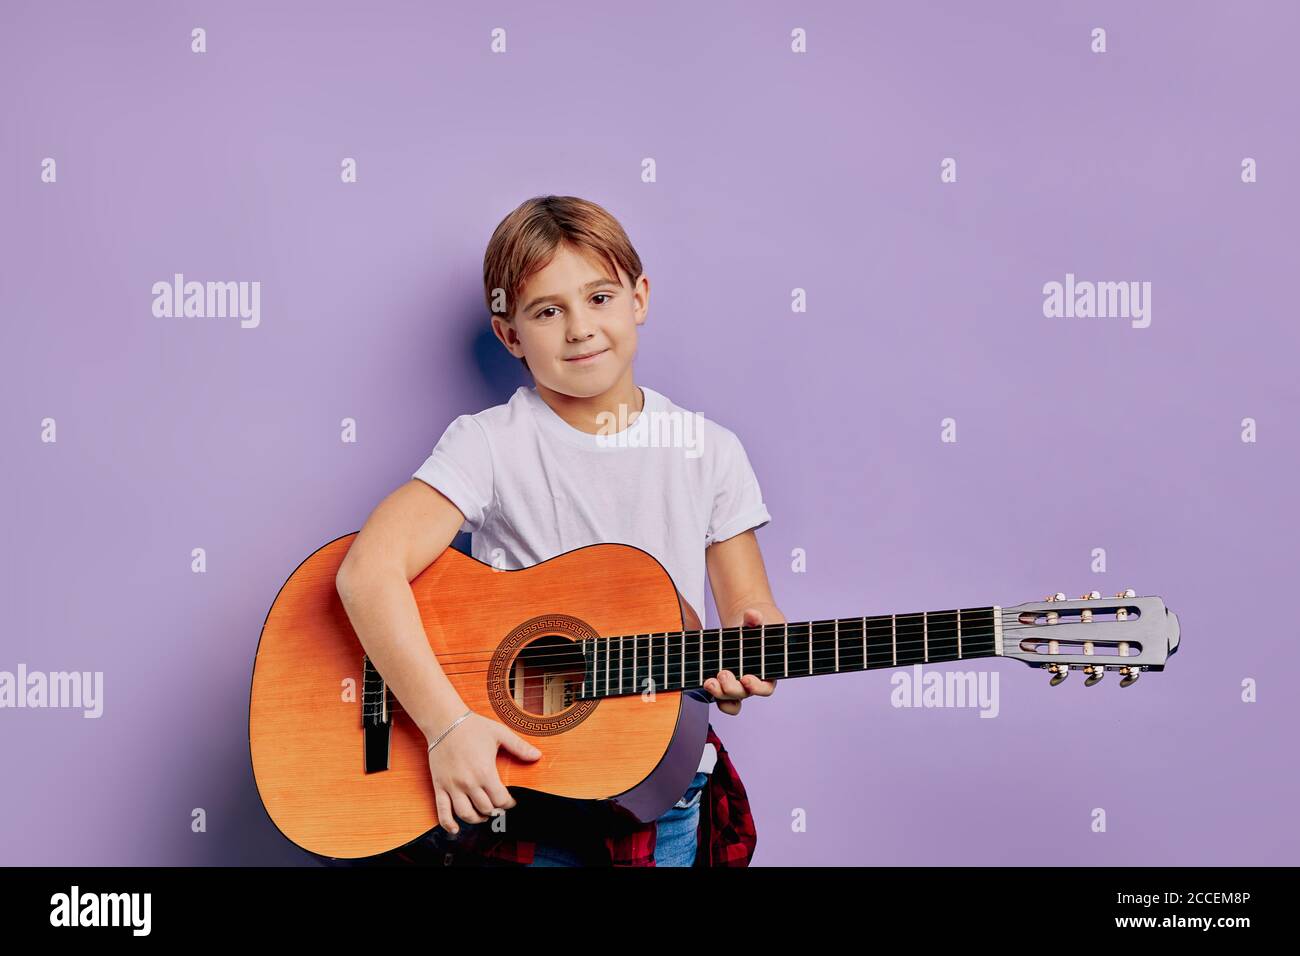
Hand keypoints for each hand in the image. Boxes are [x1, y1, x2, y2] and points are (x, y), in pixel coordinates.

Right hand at [425, 711, 541, 834]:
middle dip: (495, 810)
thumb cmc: (473, 727)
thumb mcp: (500, 733)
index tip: (510, 801)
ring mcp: (452, 786)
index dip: (508, 803)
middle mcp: (468, 783)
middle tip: (498, 806)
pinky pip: (442, 811)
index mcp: (485, 772)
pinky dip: (448, 824)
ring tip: (483, 815)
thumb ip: (519, 747)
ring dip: (477, 819)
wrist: (445, 721)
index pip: (501, 799)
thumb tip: (537, 756)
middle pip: (486, 809)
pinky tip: (455, 829)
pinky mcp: (439, 786)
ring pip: (466, 814)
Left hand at [702, 607, 778, 714]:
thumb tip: (752, 614)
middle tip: (723, 673)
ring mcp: (737, 683)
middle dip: (731, 688)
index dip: (757, 687)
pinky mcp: (724, 681)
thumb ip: (755, 618)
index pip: (765, 688)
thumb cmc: (757, 625)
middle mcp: (752, 683)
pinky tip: (706, 686)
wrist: (748, 624)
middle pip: (744, 694)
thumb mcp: (758, 620)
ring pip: (730, 698)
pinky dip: (714, 695)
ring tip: (709, 682)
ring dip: (719, 693)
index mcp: (767, 672)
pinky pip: (720, 697)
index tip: (747, 679)